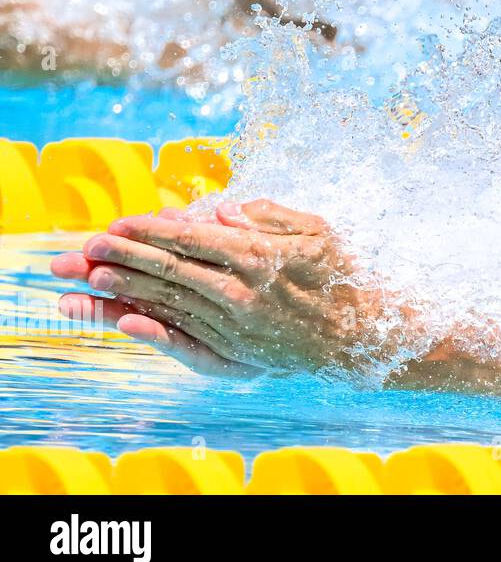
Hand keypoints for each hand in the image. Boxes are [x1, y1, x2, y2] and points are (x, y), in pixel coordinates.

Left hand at [52, 200, 384, 378]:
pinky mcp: (234, 351)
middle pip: (168, 271)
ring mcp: (235, 326)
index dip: (148, 231)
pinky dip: (152, 331)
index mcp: (259, 256)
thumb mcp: (317, 231)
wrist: (358, 335)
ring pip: (169, 304)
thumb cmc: (339, 274)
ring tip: (84, 280)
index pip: (190, 239)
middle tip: (80, 249)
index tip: (115, 223)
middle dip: (120, 258)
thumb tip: (223, 210)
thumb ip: (270, 216)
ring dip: (122, 292)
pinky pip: (185, 339)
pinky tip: (125, 323)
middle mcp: (240, 292)